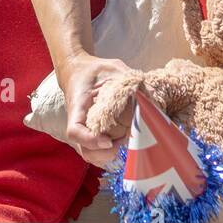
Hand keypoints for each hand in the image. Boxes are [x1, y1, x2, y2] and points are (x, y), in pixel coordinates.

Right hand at [58, 52, 133, 167]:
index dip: (91, 140)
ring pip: (91, 154)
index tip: (109, 140)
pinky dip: (111, 152)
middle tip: (126, 140)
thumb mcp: (111, 68)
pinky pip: (98, 151)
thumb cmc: (94, 70)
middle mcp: (79, 123)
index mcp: (78, 107)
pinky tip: (126, 141)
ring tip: (127, 141)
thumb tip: (147, 90)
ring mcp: (85, 130)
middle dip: (106, 152)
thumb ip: (126, 78)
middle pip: (85, 150)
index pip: (75, 131)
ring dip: (109, 154)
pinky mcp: (93, 133)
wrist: (79, 71)